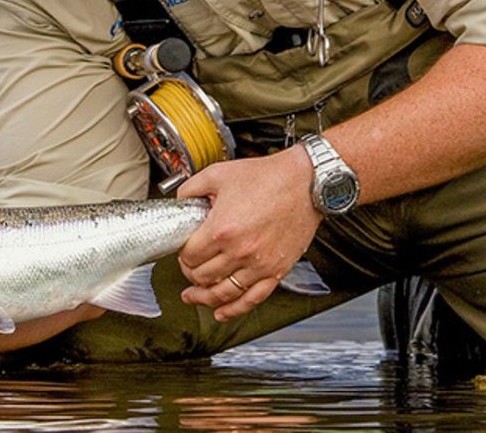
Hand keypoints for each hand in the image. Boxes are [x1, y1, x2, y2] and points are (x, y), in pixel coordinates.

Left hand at [174, 148, 320, 321]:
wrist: (305, 182)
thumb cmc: (268, 177)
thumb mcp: (218, 174)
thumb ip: (191, 189)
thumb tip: (180, 202)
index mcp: (221, 229)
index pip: (189, 256)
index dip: (182, 254)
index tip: (184, 250)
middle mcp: (239, 251)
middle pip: (202, 277)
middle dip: (190, 273)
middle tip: (189, 267)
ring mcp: (259, 265)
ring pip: (222, 293)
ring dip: (204, 297)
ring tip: (193, 296)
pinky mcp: (276, 271)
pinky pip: (252, 299)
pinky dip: (234, 310)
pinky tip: (221, 312)